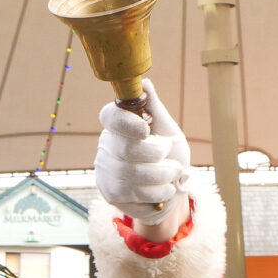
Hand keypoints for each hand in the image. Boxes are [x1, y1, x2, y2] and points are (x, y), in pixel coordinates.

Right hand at [94, 80, 192, 231]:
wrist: (173, 188)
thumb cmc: (169, 155)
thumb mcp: (168, 130)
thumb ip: (155, 109)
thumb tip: (144, 84)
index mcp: (118, 125)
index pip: (109, 117)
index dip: (126, 123)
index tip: (146, 129)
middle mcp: (106, 146)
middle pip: (126, 149)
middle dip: (157, 156)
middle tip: (171, 158)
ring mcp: (104, 171)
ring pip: (132, 174)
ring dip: (162, 176)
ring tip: (173, 174)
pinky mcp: (109, 193)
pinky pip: (134, 194)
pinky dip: (157, 193)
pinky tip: (163, 190)